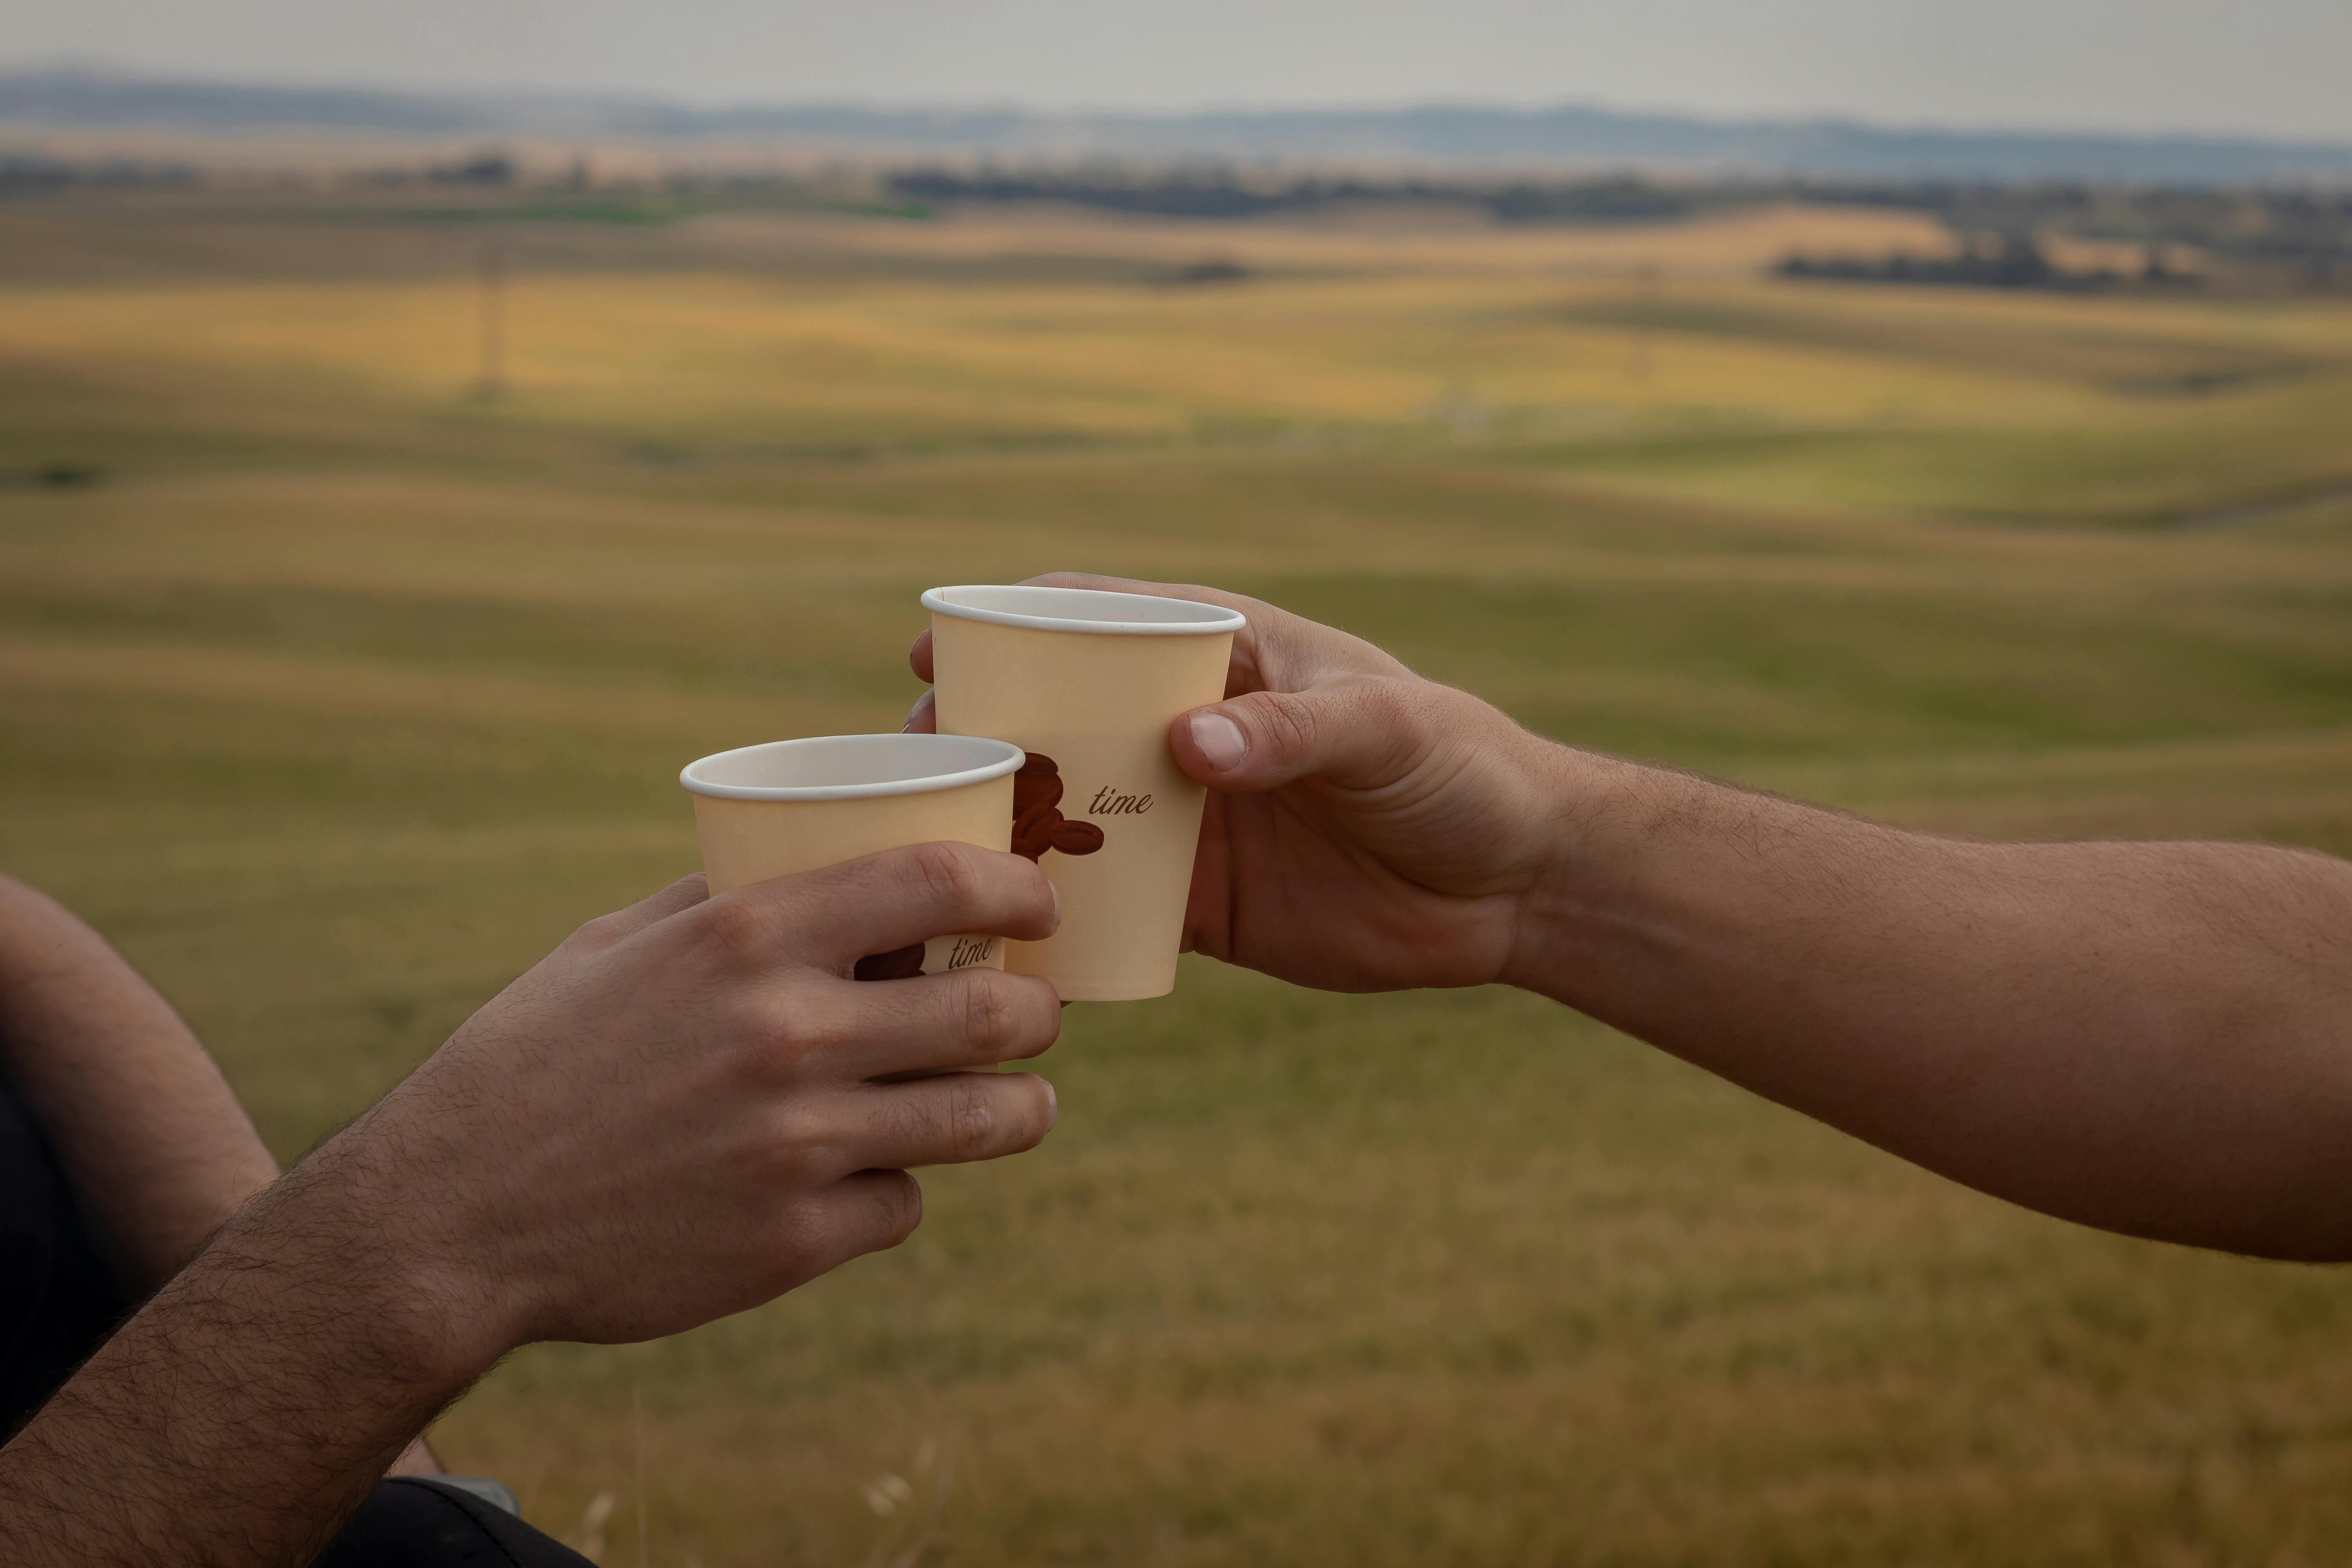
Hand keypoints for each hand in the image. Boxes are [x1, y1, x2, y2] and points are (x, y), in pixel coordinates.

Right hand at [284, 842, 1063, 1367]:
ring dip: (1020, 1109)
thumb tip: (828, 857)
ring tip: (1018, 1103)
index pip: (943, 882)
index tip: (1036, 905)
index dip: (1017, 889)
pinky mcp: (795, 1242)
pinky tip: (861, 1181)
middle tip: (1032, 1016)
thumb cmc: (537, 1058)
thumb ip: (731, 897)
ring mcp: (800, 1145)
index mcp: (749, 936)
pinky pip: (906, 1206)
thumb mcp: (622, 942)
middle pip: (1000, 1012)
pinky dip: (895, 1192)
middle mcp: (790, 1034)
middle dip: (1039, 1014)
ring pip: (989, 1120)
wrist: (453, 1213)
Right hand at [907, 575, 1565, 991]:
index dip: (1015, 624)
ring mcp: (1191, 821)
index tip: (935, 644)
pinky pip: (1109, 911)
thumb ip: (1294, 732)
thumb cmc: (1464, 770)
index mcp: (1228, 659)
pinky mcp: (1205, 905)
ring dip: (1002, 830)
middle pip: (1060, 720)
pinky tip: (997, 944)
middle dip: (982, 735)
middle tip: (916, 764)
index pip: (1102, 618)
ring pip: (1069, 816)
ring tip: (929, 853)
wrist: (1519, 885)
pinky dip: (1057, 924)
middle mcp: (1191, 733)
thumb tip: (1190, 745)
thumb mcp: (1388, 729)